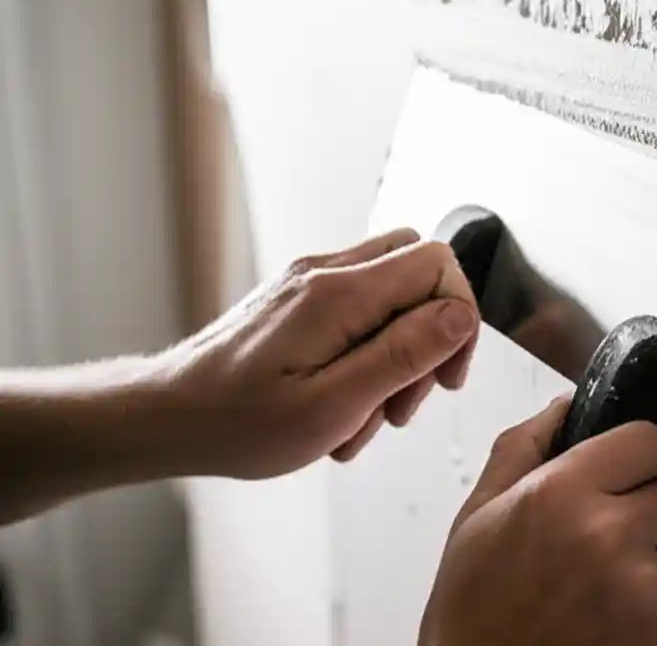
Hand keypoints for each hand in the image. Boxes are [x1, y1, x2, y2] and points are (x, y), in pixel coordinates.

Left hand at [161, 228, 479, 478]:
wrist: (167, 418)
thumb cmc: (238, 422)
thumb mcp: (333, 405)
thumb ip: (403, 355)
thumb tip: (460, 315)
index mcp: (338, 293)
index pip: (436, 262)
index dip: (460, 316)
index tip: (446, 375)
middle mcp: (324, 273)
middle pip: (418, 269)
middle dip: (432, 334)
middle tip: (408, 399)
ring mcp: (310, 283)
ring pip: (392, 292)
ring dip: (399, 353)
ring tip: (370, 413)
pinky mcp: (299, 301)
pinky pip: (360, 310)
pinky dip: (369, 354)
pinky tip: (345, 403)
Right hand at [420, 397, 656, 645]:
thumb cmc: (472, 613)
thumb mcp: (478, 516)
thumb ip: (525, 448)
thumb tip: (564, 407)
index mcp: (560, 494)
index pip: (651, 441)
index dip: (638, 458)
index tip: (624, 476)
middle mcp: (608, 537)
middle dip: (647, 515)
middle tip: (600, 544)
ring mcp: (642, 591)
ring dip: (645, 574)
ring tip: (589, 596)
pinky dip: (648, 621)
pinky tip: (601, 627)